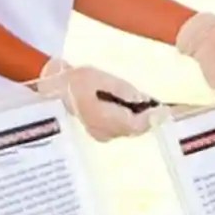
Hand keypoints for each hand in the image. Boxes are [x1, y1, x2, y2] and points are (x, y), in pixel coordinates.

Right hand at [37, 59, 153, 141]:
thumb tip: (144, 100)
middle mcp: (103, 133)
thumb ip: (123, 90)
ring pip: (127, 129)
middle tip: (158, 104)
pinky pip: (119, 127)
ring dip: (138, 117)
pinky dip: (128, 118)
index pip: (136, 125)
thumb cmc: (72, 80)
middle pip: (134, 129)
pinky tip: (130, 107)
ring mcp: (99, 135)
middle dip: (147, 117)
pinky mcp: (97, 132)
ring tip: (145, 103)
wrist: (50, 90)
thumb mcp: (99, 78)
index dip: (153, 117)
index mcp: (103, 120)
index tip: (164, 109)